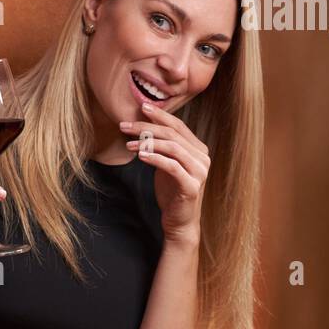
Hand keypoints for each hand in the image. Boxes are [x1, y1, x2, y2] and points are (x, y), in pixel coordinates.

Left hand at [120, 103, 208, 245]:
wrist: (179, 221)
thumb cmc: (171, 191)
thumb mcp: (165, 164)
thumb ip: (161, 147)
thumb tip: (142, 126)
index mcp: (198, 149)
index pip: (178, 125)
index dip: (160, 115)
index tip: (141, 107)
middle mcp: (202, 157)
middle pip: (172, 134)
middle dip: (147, 127)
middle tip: (125, 125)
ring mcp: (200, 171)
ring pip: (173, 147)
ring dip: (148, 143)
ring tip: (128, 144)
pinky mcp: (191, 186)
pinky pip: (172, 166)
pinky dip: (155, 158)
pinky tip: (140, 156)